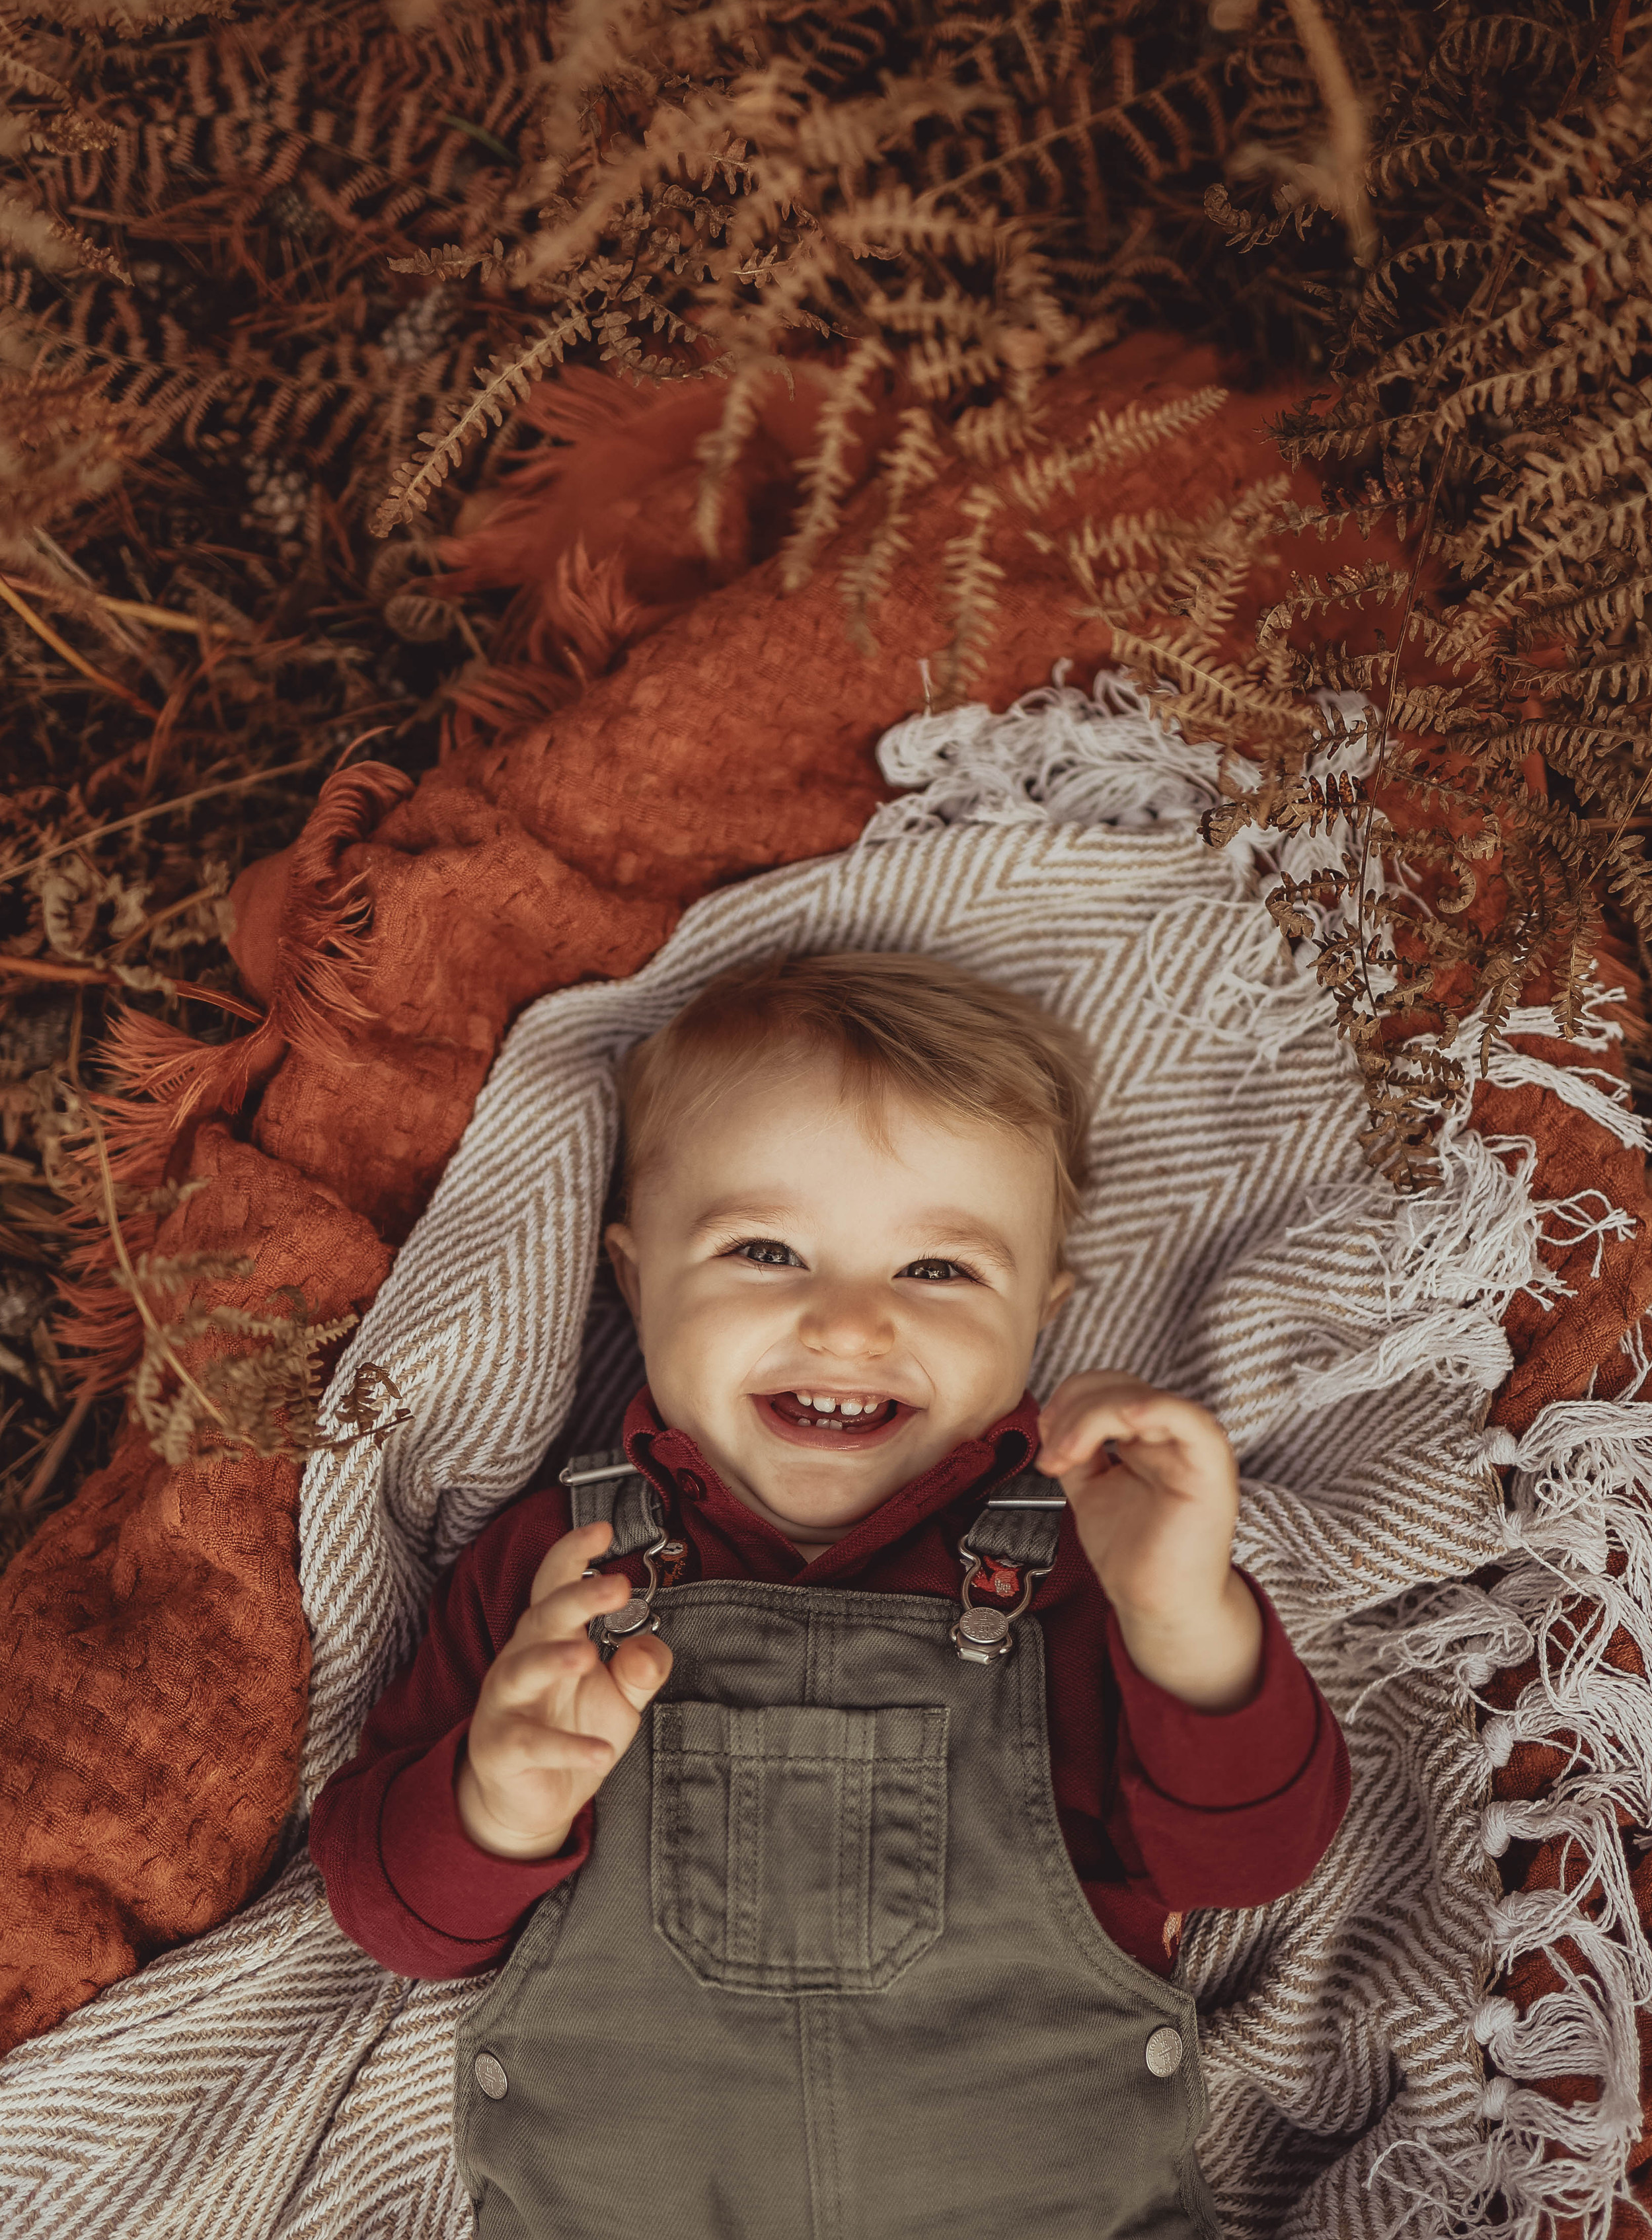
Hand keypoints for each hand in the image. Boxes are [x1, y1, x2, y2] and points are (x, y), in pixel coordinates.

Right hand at [456, 1520, 673, 1858]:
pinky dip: (567, 1747)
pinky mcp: (501, 1749)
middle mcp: (521, 1660)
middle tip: (617, 1585)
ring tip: (588, 1656)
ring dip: (554, 1659)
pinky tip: (599, 1753)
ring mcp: (506, 1703)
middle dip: (577, 1597)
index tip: (603, 1528)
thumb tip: (649, 1644)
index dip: (574, 1554)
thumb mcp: (619, 1698)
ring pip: (522, 1670)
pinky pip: (531, 1744)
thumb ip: (641, 1669)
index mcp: (549, 1637)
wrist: (527, 1802)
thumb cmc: (570, 1729)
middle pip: (543, 1617)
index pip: (556, 1584)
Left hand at [1036, 1370, 1260, 1711]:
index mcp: (1149, 1437)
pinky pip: (1189, 1419)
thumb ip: (1077, 1449)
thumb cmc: (1135, 1554)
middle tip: (1054, 1456)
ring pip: (1142, 1398)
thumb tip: (1052, 1419)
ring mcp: (1192, 1448)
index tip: (1046, 1437)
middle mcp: (1172, 1436)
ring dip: (1093, 1418)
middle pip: (1120, 1386)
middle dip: (1073, 1411)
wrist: (1156, 1605)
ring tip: (1069, 1457)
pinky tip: (1126, 1421)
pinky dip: (1153, 1409)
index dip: (1069, 1401)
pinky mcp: (1209, 1467)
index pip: (1108, 1387)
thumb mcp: (1091, 1487)